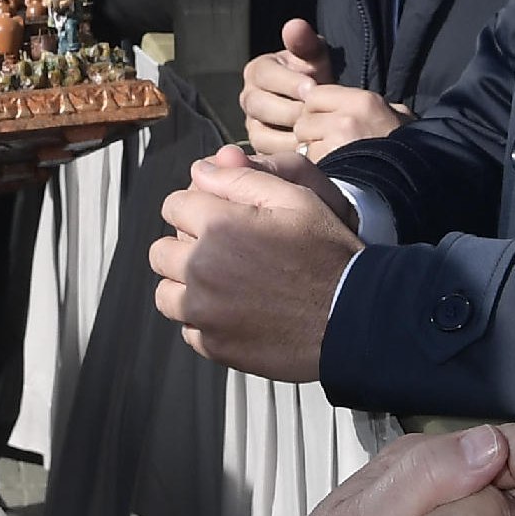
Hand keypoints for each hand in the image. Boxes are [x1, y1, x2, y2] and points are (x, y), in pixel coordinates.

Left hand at [154, 145, 362, 380]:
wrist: (354, 317)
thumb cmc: (328, 255)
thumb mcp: (296, 198)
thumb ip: (241, 179)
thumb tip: (202, 169)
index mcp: (217, 225)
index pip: (173, 205)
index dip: (196, 207)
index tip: (217, 217)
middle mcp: (201, 268)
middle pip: (160, 251)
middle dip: (184, 247)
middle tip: (221, 253)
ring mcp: (204, 311)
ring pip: (166, 294)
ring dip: (186, 287)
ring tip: (222, 285)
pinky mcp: (214, 346)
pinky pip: (188, 329)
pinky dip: (204, 322)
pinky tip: (235, 313)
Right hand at [239, 22, 409, 159]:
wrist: (322, 104)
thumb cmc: (316, 75)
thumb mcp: (314, 57)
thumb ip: (304, 42)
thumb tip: (295, 25)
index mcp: (258, 71)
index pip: (264, 75)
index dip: (288, 81)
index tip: (312, 87)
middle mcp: (249, 97)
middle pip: (258, 105)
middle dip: (289, 109)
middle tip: (314, 113)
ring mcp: (252, 124)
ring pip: (261, 132)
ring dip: (289, 134)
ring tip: (314, 133)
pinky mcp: (260, 148)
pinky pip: (268, 154)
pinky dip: (288, 153)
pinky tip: (310, 150)